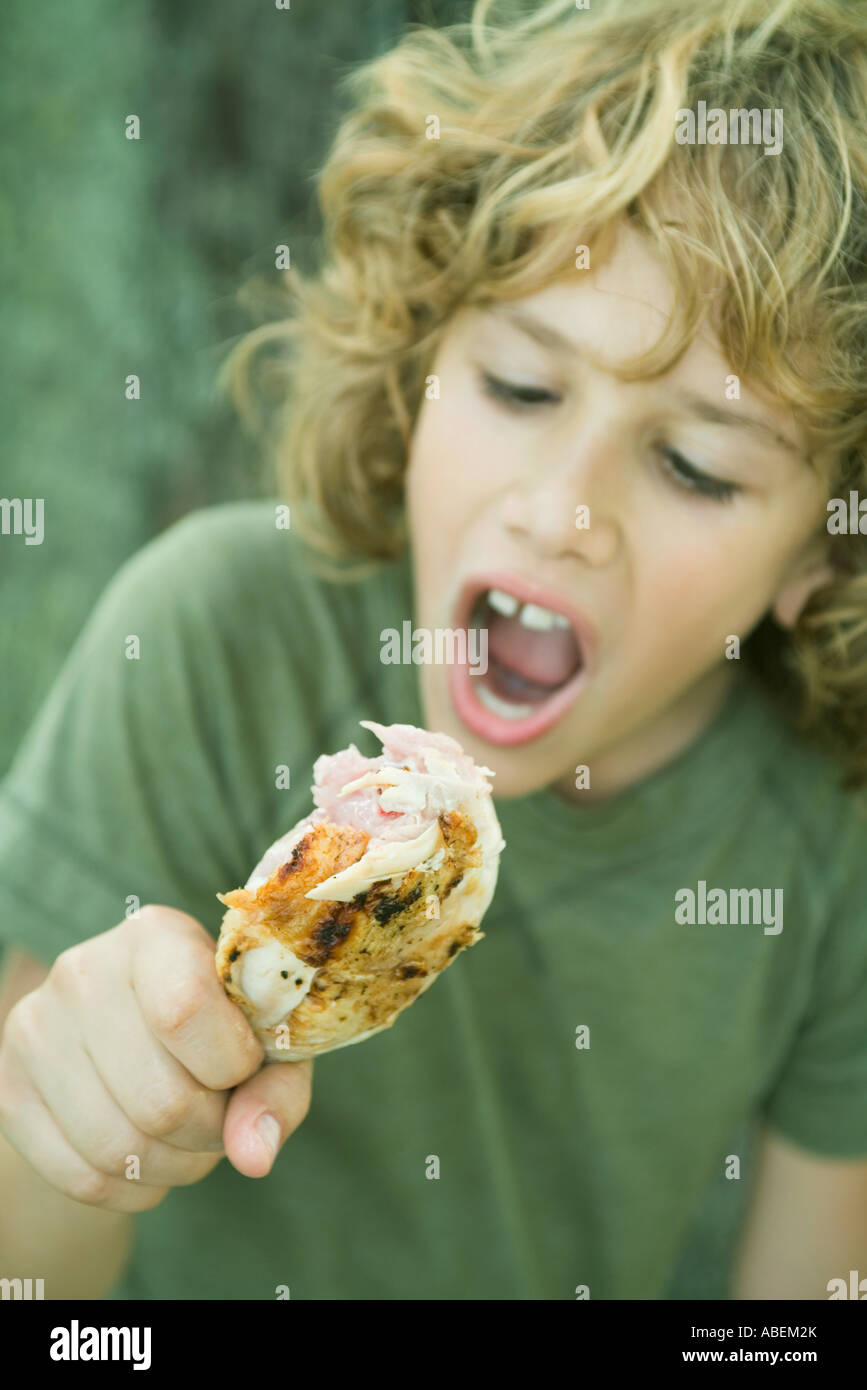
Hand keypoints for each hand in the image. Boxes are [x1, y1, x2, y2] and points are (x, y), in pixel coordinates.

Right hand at [0, 905, 311, 1210]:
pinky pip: (81, 1177)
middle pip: (159, 1098)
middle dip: (209, 1131)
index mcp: (155, 934)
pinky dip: (133, 1189)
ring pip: (118, 1147)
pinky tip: (151, 1161)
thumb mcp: (266, 1042)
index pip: (185, 1011)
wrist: (132, 1034)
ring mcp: (36, 1028)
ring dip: (174, 1167)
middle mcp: (84, 971)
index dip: (230, 1064)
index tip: (244, 1067)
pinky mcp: (9, 1086)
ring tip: (190, 1141)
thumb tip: (253, 1155)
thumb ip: (276, 1089)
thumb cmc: (217, 1029)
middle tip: (221, 1118)